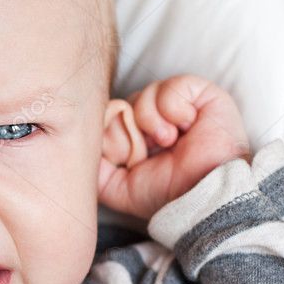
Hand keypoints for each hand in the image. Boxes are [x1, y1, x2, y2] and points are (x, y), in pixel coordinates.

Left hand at [97, 74, 250, 219]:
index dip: (111, 132)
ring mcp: (179, 105)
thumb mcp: (118, 188)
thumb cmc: (165, 195)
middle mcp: (158, 119)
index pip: (110, 116)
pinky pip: (171, 85)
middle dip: (129, 129)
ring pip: (144, 93)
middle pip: (124, 103)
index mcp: (140, 136)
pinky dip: (173, 109)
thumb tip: (81, 148)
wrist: (201, 197)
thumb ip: (96, 169)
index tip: (126, 156)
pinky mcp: (202, 94)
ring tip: (168, 141)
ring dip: (151, 120)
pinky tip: (185, 127)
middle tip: (146, 151)